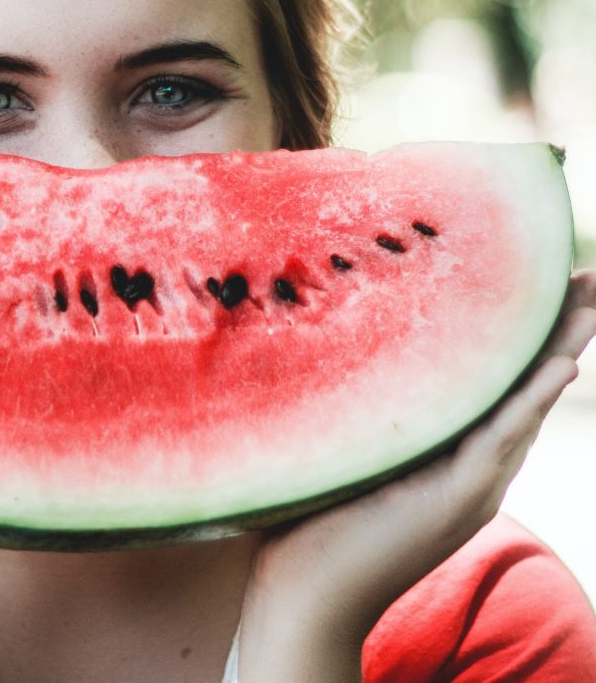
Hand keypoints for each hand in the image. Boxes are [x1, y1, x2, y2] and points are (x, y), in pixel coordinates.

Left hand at [238, 269, 595, 681]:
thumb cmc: (313, 517)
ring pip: (526, 404)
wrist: (306, 595)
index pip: (499, 383)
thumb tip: (338, 337)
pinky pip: (502, 438)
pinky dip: (531, 399)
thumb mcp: (353, 445)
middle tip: (589, 277)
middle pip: (525, 385)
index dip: (524, 335)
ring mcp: (472, 484)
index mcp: (451, 453)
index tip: (544, 282)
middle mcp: (473, 466)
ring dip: (560, 349)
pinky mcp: (457, 498)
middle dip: (559, 331)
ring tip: (590, 300)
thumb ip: (368, 405)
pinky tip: (561, 361)